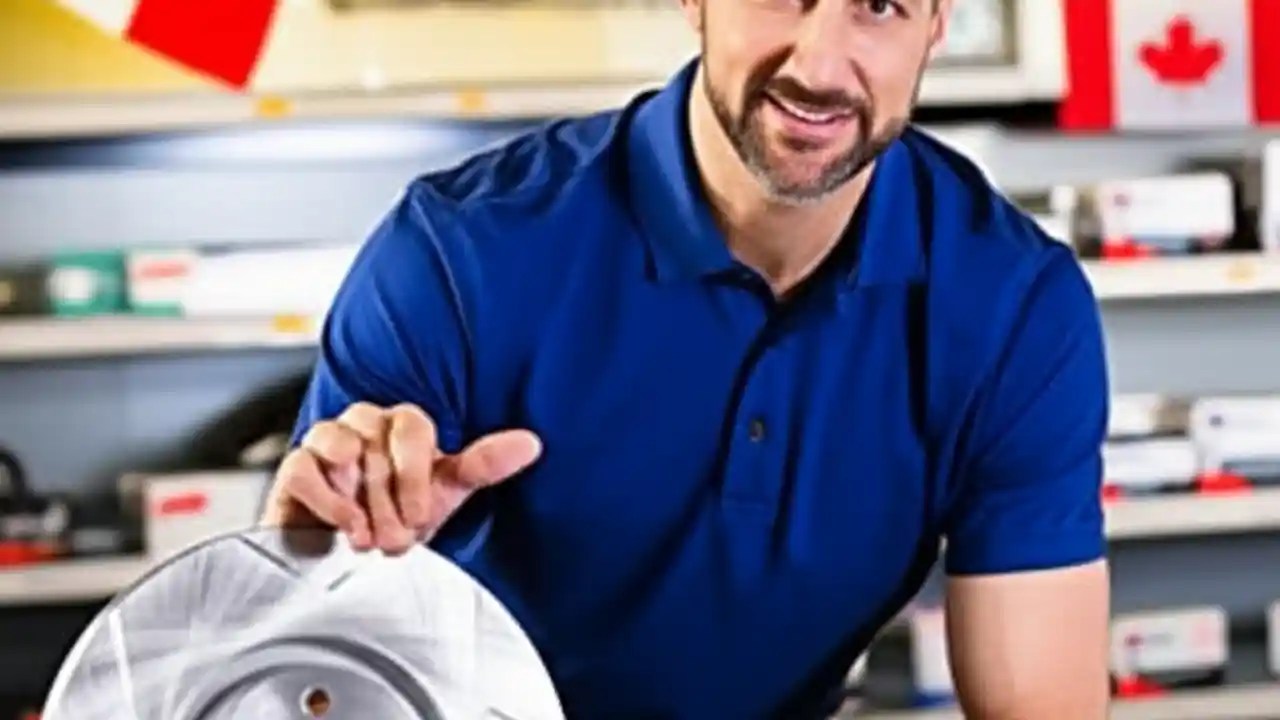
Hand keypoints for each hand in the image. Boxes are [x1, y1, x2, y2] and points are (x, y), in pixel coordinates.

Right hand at [260, 402, 541, 553]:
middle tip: (397, 539)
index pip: (412, 426)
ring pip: (338, 443)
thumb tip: (531, 443)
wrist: (350, 560)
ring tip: (366, 535)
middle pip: (375, 441)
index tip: (421, 516)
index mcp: (402, 427)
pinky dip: (325, 497)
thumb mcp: (445, 494)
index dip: (416, 472)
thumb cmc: (396, 518)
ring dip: (357, 494)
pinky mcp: (294, 470)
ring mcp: (326, 444)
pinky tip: (343, 527)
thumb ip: (482, 465)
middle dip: (388, 498)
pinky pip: (302, 465)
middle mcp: (364, 426)